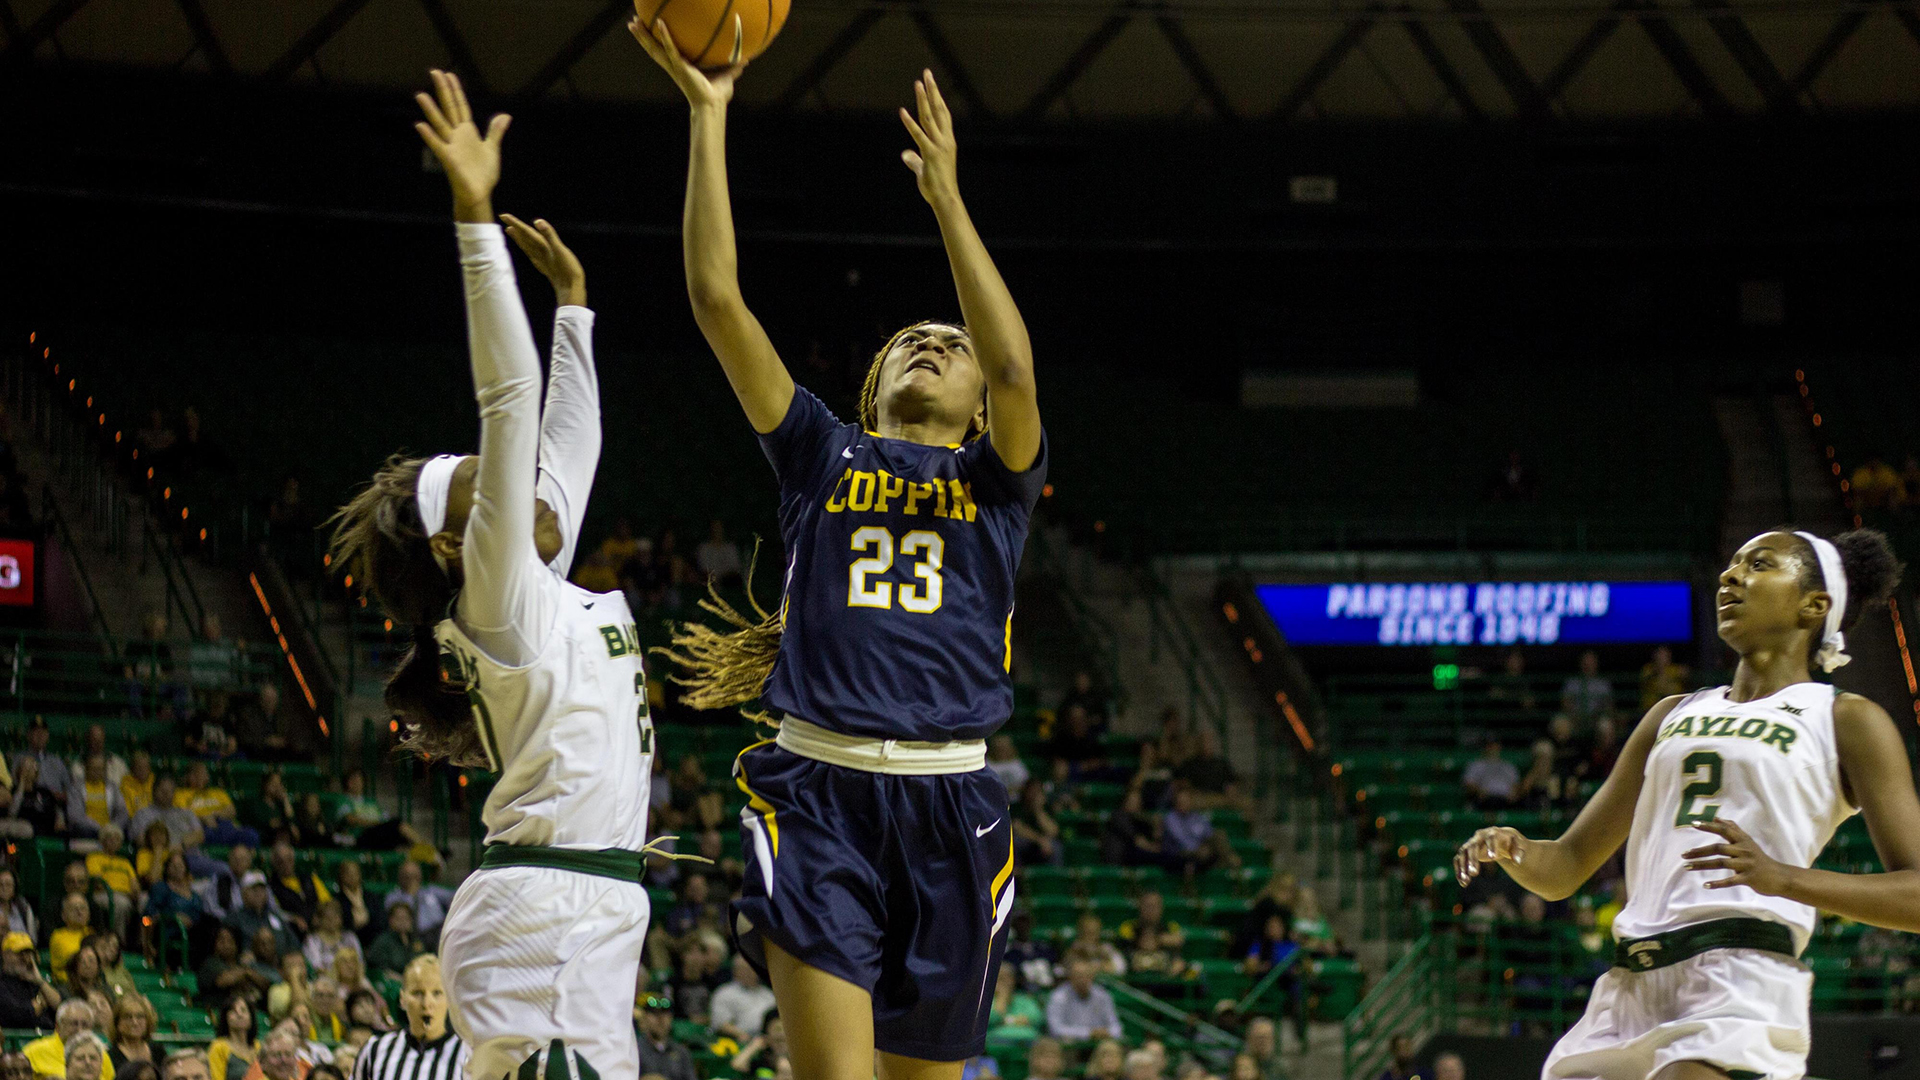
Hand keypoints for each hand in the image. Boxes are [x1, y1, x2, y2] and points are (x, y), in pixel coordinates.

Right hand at [413, 69, 510, 221]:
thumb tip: (505, 116)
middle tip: (434, 72)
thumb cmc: (483, 174)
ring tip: (420, 95)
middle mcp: (457, 136)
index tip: (449, 75)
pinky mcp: (449, 159)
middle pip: (449, 108)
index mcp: (468, 132)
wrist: (479, 193)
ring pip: (440, 124)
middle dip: (443, 91)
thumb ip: (495, 131)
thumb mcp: (492, 149)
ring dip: (431, 110)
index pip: (460, 106)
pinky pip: (437, 145)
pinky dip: (429, 136)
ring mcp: (451, 146)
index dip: (456, 91)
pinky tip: (420, 125)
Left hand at [501, 215, 586, 306]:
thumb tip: (537, 221)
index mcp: (542, 247)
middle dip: (515, 228)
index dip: (516, 223)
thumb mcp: (559, 250)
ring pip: (526, 246)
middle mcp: (539, 253)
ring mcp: (541, 260)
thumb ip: (549, 235)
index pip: (526, 232)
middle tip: (504, 218)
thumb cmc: (567, 270)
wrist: (570, 290)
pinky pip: (532, 254)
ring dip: (519, 237)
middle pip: (524, 238)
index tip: (504, 216)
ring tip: (510, 230)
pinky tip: (527, 249)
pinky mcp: (545, 266)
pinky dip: (527, 248)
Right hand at [628, 10, 742, 109]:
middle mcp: (673, 66)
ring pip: (654, 48)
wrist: (713, 105)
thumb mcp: (727, 76)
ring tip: (633, 23)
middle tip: (632, 23)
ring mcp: (674, 66)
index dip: (655, 42)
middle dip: (642, 37)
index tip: (648, 31)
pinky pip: (670, 48)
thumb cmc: (717, 95)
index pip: (663, 51)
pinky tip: (661, 23)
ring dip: (644, 35)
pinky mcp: (680, 67)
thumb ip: (734, 67)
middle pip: (652, 48)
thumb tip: (746, 60)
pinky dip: (665, 36)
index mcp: (680, 67)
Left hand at [900, 69, 958, 207]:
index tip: (932, 84)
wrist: (945, 198)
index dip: (937, 98)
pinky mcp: (929, 154)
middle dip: (932, 90)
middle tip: (927, 73)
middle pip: (938, 109)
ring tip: (918, 83)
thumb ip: (915, 160)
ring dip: (923, 99)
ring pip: (930, 117)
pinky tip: (902, 112)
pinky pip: (918, 135)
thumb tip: (905, 154)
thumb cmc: (937, 186)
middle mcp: (945, 139)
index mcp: (947, 141)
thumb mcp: (923, 169)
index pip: (943, 114)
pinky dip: (910, 123)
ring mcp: (938, 145)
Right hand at [1453, 826, 1528, 886]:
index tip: (1493, 858)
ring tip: (1466, 881)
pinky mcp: (1466, 852)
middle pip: (1473, 846)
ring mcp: (1471, 843)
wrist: (1501, 839)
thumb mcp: (1519, 845)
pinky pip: (1459, 860)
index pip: (1491, 838)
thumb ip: (1519, 852)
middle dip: (1473, 859)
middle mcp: (1479, 837)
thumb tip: (1517, 862)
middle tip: (1474, 873)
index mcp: (1493, 833)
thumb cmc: (1511, 842)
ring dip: (1463, 867)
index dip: (1491, 847)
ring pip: (1463, 853)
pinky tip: (1463, 883)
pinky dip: (1459, 870)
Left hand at [1683, 818, 1796, 894]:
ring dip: (1702, 865)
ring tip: (1687, 867)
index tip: (1693, 824)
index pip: (1724, 830)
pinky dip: (1718, 883)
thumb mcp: (1748, 842)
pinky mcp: (1749, 878)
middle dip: (1699, 851)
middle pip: (1718, 848)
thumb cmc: (1760, 858)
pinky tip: (1705, 885)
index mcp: (1743, 841)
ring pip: (1721, 863)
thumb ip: (1733, 830)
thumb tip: (1717, 818)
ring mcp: (1746, 865)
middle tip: (1683, 855)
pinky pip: (1730, 880)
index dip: (1709, 826)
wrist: (1780, 877)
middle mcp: (1744, 850)